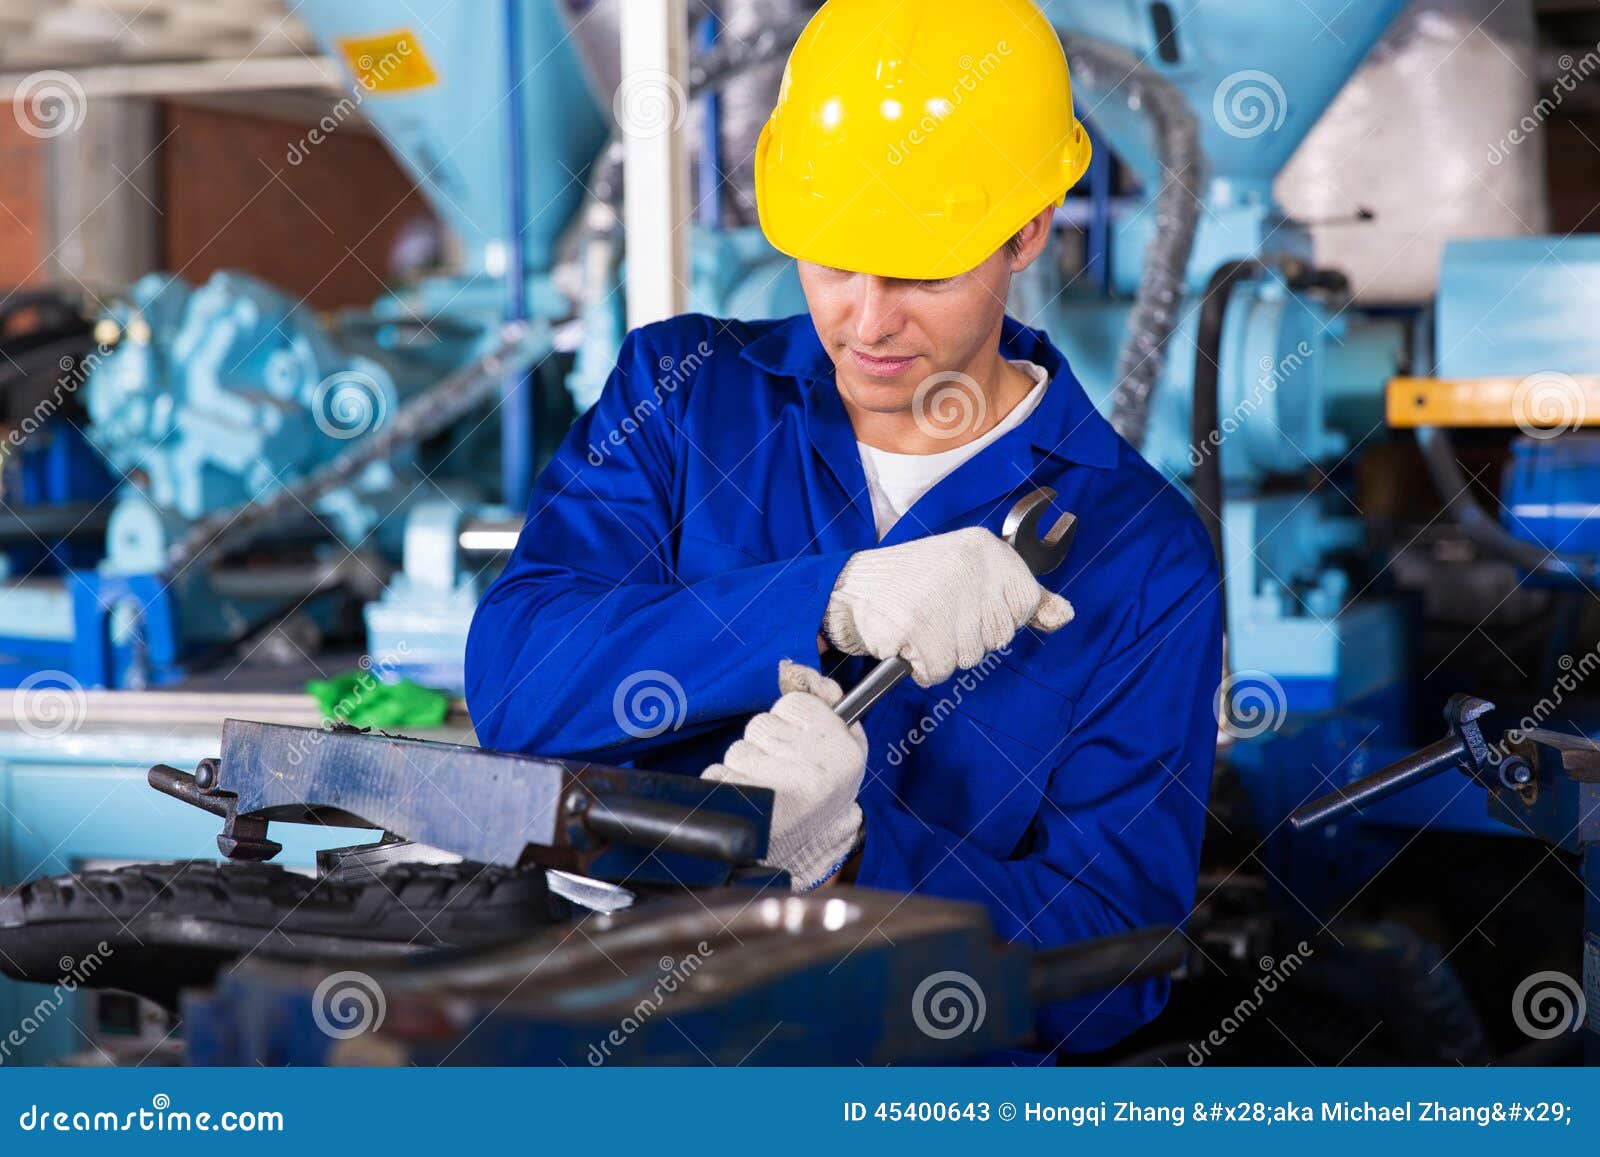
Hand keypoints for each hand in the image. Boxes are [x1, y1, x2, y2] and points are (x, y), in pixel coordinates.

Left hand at [701, 660, 865, 890]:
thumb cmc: (819, 796)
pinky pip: (718, 774)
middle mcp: (816, 765)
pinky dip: (724, 786)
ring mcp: (781, 784)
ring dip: (743, 767)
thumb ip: (825, 705)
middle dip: (763, 744)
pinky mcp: (747, 804)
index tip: (797, 744)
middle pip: (761, 723)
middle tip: (781, 773)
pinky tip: (747, 804)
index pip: (794, 702)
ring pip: (738, 749)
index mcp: (843, 748)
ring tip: (766, 791)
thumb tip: (797, 671)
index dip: (788, 721)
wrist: (803, 855)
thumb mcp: (841, 751)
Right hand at [823, 526, 1072, 684]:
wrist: (852, 587)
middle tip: (937, 613)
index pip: (1026, 604)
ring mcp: (943, 597)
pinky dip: (921, 666)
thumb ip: (1021, 596)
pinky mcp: (917, 627)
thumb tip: (1065, 616)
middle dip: (968, 638)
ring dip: (943, 653)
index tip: (968, 604)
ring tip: (920, 624)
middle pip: (998, 636)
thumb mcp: (972, 574)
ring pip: (969, 657)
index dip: (997, 616)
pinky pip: (938, 670)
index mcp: (985, 549)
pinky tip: (907, 640)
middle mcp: (969, 567)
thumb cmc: (914, 583)